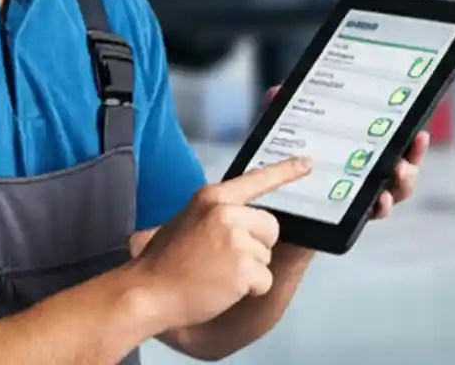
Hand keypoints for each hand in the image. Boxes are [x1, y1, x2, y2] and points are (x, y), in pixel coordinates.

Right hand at [130, 156, 312, 330]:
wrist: (147, 292)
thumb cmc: (164, 262)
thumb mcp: (189, 221)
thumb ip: (219, 215)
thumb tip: (246, 219)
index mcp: (212, 198)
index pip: (257, 179)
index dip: (286, 171)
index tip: (307, 163)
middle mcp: (227, 213)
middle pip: (270, 227)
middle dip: (257, 246)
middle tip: (225, 260)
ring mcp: (236, 240)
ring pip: (266, 257)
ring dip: (249, 272)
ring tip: (216, 275)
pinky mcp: (243, 268)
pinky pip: (263, 281)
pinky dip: (248, 291)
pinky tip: (221, 289)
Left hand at [263, 84, 429, 221]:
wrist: (267, 215)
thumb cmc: (278, 171)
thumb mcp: (279, 138)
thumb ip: (281, 114)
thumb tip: (277, 91)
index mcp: (355, 150)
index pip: (388, 139)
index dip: (407, 134)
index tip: (418, 125)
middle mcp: (364, 175)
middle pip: (401, 164)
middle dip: (413, 153)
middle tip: (416, 140)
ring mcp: (359, 198)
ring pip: (394, 190)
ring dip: (403, 179)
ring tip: (398, 171)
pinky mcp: (349, 218)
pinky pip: (373, 213)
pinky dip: (380, 206)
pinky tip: (379, 200)